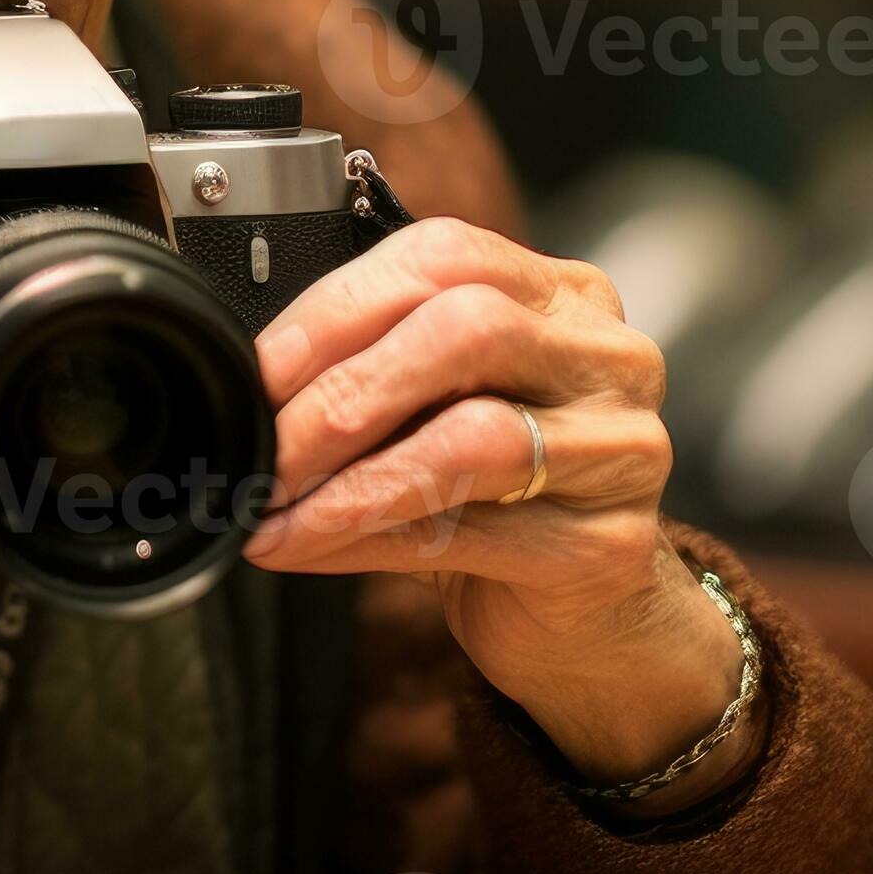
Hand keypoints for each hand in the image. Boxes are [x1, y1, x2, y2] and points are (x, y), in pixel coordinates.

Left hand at [243, 218, 762, 815]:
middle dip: (343, 393)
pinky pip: (473, 534)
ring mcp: (623, 448)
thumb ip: (374, 373)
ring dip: (350, 480)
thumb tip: (250, 386)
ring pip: (475, 439)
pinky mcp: (610, 544)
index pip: (445, 258)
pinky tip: (310, 548)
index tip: (258, 370)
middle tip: (265, 451)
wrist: (587, 615)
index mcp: (560, 295)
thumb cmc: (498, 493)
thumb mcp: (436, 409)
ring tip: (275, 511)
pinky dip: (371, 540)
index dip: (337, 309)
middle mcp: (607, 356)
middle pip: (468, 331)